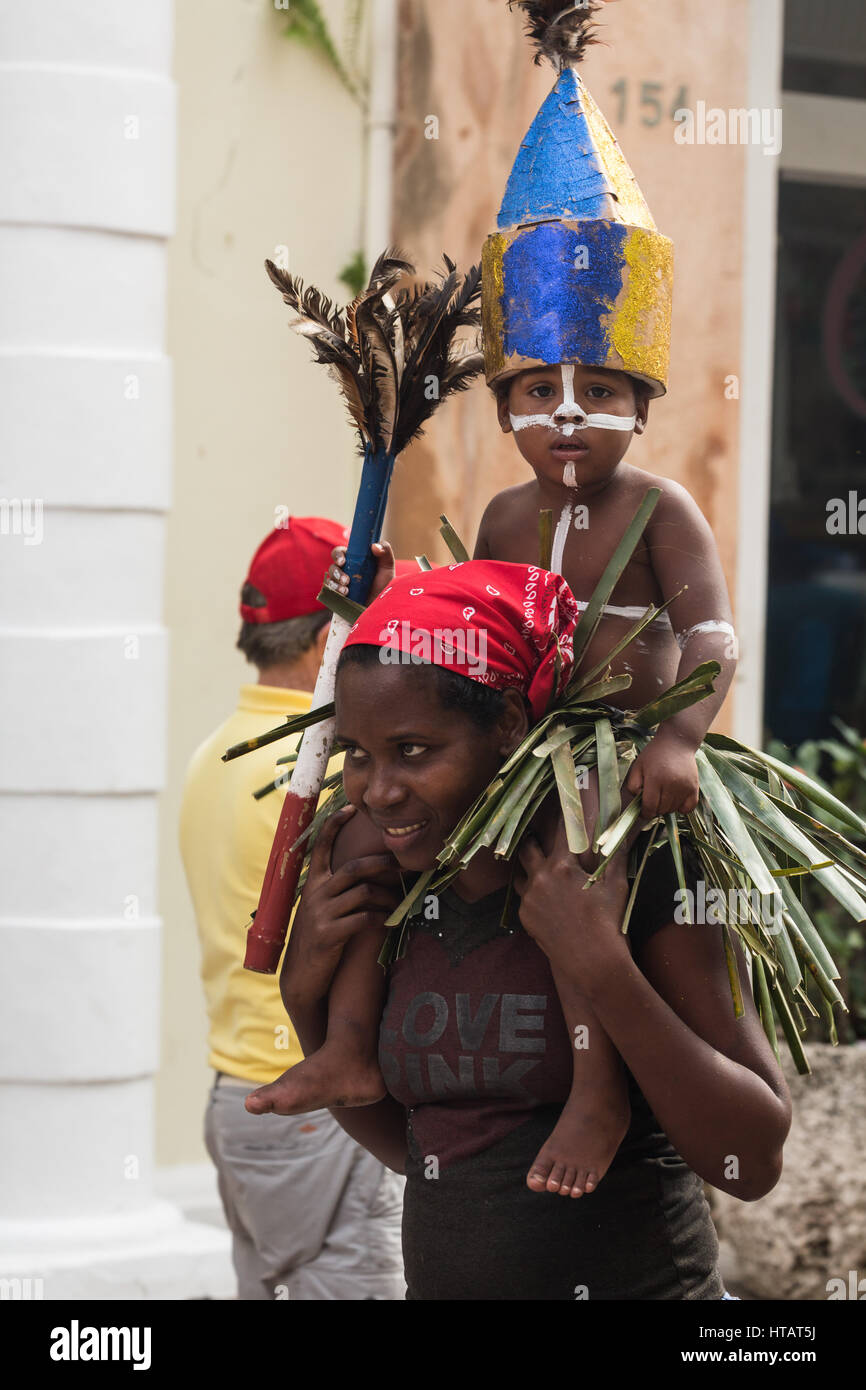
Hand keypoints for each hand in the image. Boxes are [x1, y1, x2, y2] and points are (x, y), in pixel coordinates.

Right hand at [293, 806, 402, 957]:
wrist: (301, 975)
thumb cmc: (317, 937)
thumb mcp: (319, 908)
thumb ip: (335, 890)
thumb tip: (365, 876)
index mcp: (313, 883)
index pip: (321, 846)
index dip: (334, 824)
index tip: (350, 808)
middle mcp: (315, 894)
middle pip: (354, 868)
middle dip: (383, 863)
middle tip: (403, 865)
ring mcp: (321, 914)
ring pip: (364, 893)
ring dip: (388, 896)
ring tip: (400, 902)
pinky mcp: (329, 935)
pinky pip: (363, 919)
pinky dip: (381, 918)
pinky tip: (389, 921)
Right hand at [325, 542, 395, 601]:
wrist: (383, 605)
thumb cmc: (385, 584)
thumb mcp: (388, 567)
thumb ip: (385, 552)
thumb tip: (374, 546)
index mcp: (354, 560)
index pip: (340, 552)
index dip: (338, 555)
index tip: (342, 561)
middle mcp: (345, 570)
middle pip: (333, 566)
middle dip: (335, 571)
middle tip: (345, 579)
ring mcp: (341, 583)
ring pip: (331, 579)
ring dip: (336, 583)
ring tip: (346, 590)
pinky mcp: (340, 595)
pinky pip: (331, 591)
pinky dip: (335, 592)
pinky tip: (344, 594)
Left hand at [513, 823, 630, 992]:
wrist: (593, 962)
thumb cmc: (609, 922)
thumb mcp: (616, 885)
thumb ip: (617, 854)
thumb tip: (628, 829)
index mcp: (562, 867)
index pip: (560, 831)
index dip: (563, 817)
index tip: (563, 806)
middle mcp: (540, 879)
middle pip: (528, 848)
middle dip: (534, 840)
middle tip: (541, 837)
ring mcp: (529, 899)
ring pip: (522, 874)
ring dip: (531, 870)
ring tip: (543, 871)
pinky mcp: (525, 917)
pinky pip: (525, 898)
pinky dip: (534, 895)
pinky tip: (547, 899)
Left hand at [624, 727, 699, 819]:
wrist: (676, 742)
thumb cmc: (654, 755)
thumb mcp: (637, 766)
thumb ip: (633, 785)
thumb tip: (638, 803)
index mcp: (655, 779)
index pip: (650, 807)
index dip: (644, 812)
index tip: (643, 810)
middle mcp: (671, 784)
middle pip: (661, 810)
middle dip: (654, 808)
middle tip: (653, 797)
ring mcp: (684, 787)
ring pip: (673, 810)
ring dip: (666, 807)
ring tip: (663, 793)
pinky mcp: (694, 788)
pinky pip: (688, 809)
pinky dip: (681, 808)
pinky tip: (675, 799)